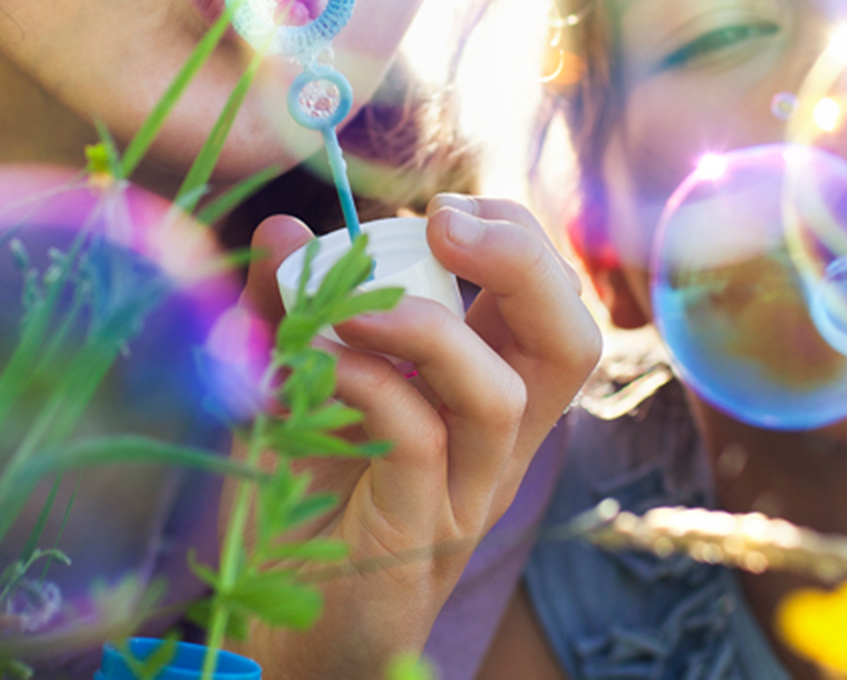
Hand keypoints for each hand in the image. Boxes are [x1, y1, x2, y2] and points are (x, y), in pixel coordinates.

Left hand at [233, 195, 600, 673]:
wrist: (276, 635)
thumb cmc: (292, 511)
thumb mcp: (288, 390)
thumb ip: (286, 311)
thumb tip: (284, 228)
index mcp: (481, 400)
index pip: (546, 305)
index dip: (515, 238)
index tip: (439, 210)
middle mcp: (494, 448)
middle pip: (569, 342)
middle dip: (523, 259)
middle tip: (444, 223)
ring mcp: (463, 495)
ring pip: (501, 394)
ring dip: (425, 325)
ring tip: (346, 306)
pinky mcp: (417, 535)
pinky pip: (421, 441)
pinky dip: (369, 384)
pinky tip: (312, 368)